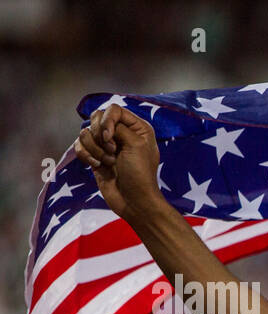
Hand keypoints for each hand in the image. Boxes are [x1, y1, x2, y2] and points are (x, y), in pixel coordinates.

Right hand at [72, 104, 162, 221]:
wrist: (133, 201)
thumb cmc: (139, 174)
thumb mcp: (135, 144)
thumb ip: (117, 126)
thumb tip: (102, 123)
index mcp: (137, 128)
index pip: (113, 110)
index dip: (107, 121)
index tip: (110, 139)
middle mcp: (122, 133)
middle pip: (96, 117)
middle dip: (99, 135)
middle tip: (112, 151)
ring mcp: (107, 145)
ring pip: (86, 132)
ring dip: (95, 148)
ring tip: (109, 162)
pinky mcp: (95, 156)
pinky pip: (79, 146)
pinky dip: (85, 155)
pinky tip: (97, 166)